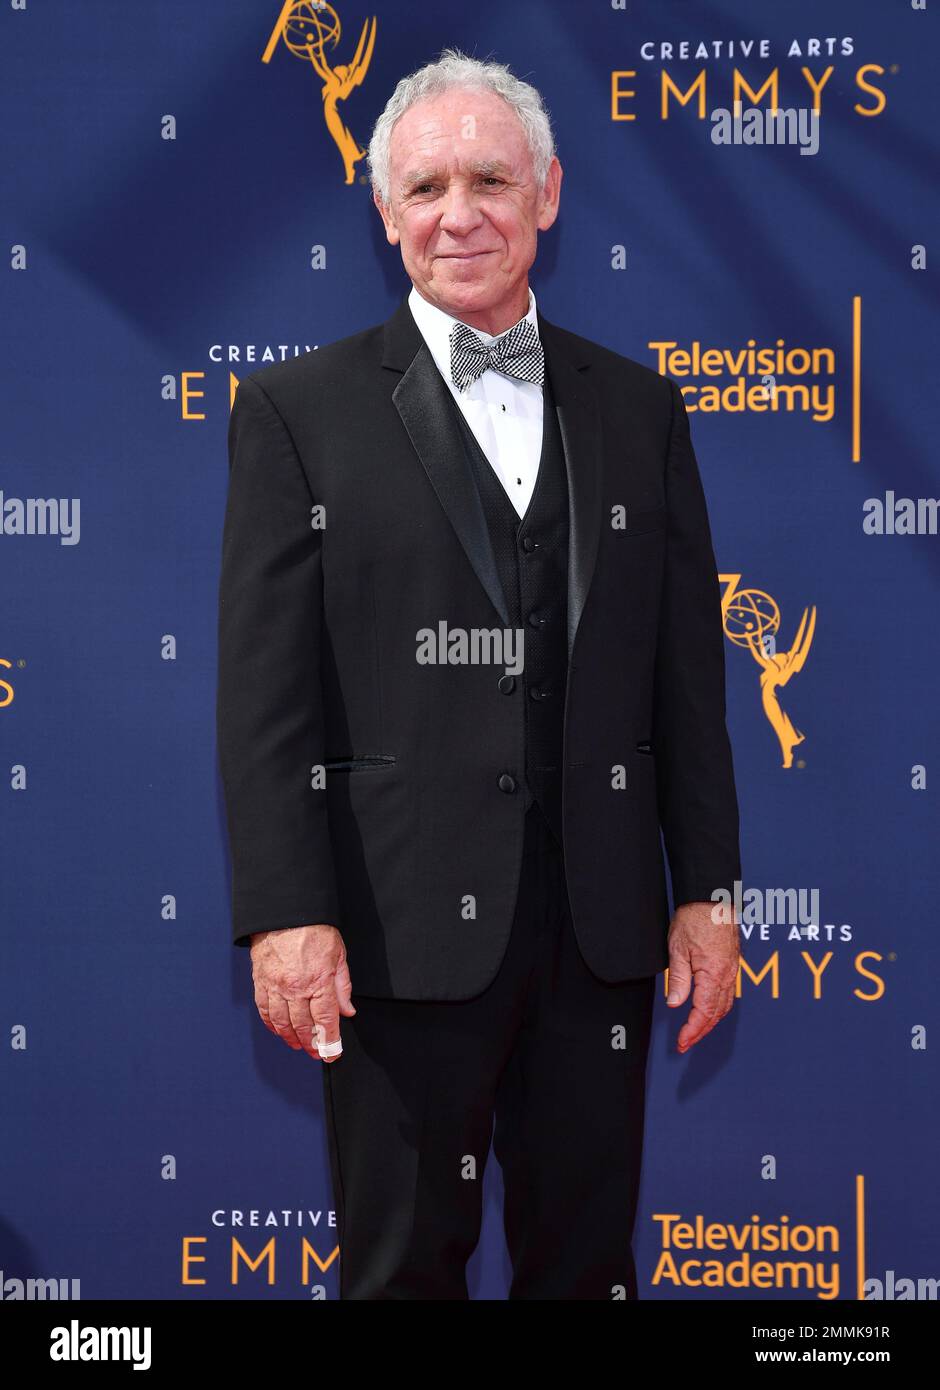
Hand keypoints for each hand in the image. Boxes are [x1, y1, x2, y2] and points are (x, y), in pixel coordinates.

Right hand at [249, 924, 354, 1063]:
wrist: (286, 912)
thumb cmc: (314, 929)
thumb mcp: (338, 955)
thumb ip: (343, 986)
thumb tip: (347, 1010)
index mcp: (318, 981)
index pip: (325, 1020)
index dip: (329, 1041)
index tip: (332, 1053)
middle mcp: (295, 988)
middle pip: (303, 1026)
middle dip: (311, 1044)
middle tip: (317, 1052)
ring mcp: (276, 986)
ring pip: (282, 1022)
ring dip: (291, 1038)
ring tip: (299, 1045)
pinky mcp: (261, 981)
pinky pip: (264, 1010)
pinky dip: (271, 1025)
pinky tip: (279, 1030)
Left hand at [666, 901, 738, 1053]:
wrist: (712, 898)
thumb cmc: (694, 918)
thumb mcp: (677, 948)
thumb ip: (678, 978)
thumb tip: (675, 1003)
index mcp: (713, 974)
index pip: (703, 1012)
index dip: (692, 1030)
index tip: (681, 1042)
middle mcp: (727, 975)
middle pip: (716, 1014)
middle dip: (700, 1032)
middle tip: (685, 1044)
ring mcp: (732, 970)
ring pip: (724, 1005)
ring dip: (710, 1022)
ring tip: (694, 1032)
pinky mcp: (732, 964)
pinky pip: (728, 993)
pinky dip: (718, 1008)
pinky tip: (708, 1010)